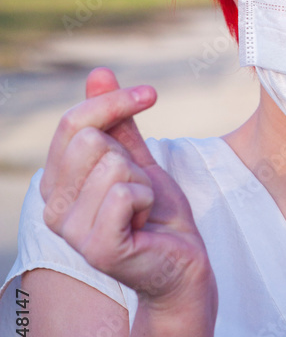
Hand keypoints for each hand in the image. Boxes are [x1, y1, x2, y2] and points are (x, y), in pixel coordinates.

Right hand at [40, 66, 214, 308]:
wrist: (181, 263)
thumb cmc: (157, 213)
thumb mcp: (135, 157)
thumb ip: (114, 120)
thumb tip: (98, 72)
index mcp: (56, 182)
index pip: (72, 122)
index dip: (114, 101)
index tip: (150, 94)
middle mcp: (52, 207)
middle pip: (90, 141)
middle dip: (129, 156)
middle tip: (139, 187)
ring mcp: (71, 232)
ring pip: (112, 165)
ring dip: (142, 182)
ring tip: (142, 209)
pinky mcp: (97, 248)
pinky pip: (125, 193)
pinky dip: (147, 199)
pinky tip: (145, 223)